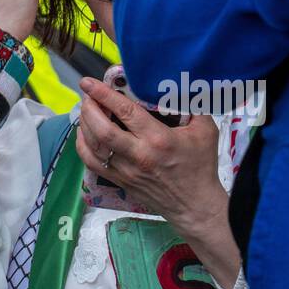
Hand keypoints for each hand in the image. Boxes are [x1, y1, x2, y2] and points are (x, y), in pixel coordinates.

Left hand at [74, 77, 225, 239]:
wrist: (195, 206)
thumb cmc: (200, 166)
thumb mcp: (205, 130)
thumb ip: (192, 105)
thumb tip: (178, 85)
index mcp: (158, 139)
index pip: (125, 112)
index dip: (104, 94)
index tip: (88, 82)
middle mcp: (138, 155)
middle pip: (102, 130)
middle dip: (89, 108)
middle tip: (87, 95)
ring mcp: (126, 170)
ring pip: (93, 146)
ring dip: (84, 124)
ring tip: (86, 109)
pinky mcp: (120, 181)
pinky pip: (92, 163)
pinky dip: (82, 145)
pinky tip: (84, 133)